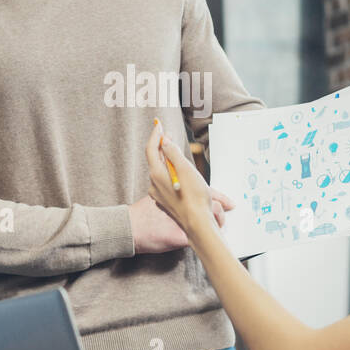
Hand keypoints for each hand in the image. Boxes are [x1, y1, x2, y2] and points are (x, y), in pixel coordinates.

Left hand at [143, 120, 234, 238]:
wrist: (197, 224)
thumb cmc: (194, 197)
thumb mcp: (185, 169)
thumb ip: (173, 153)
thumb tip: (164, 142)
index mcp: (157, 174)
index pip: (151, 149)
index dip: (155, 135)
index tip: (158, 124)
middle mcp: (154, 184)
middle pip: (156, 160)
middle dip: (163, 147)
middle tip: (168, 135)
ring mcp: (159, 195)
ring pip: (163, 173)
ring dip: (170, 162)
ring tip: (179, 154)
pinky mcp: (166, 203)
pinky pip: (168, 184)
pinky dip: (174, 175)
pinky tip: (183, 176)